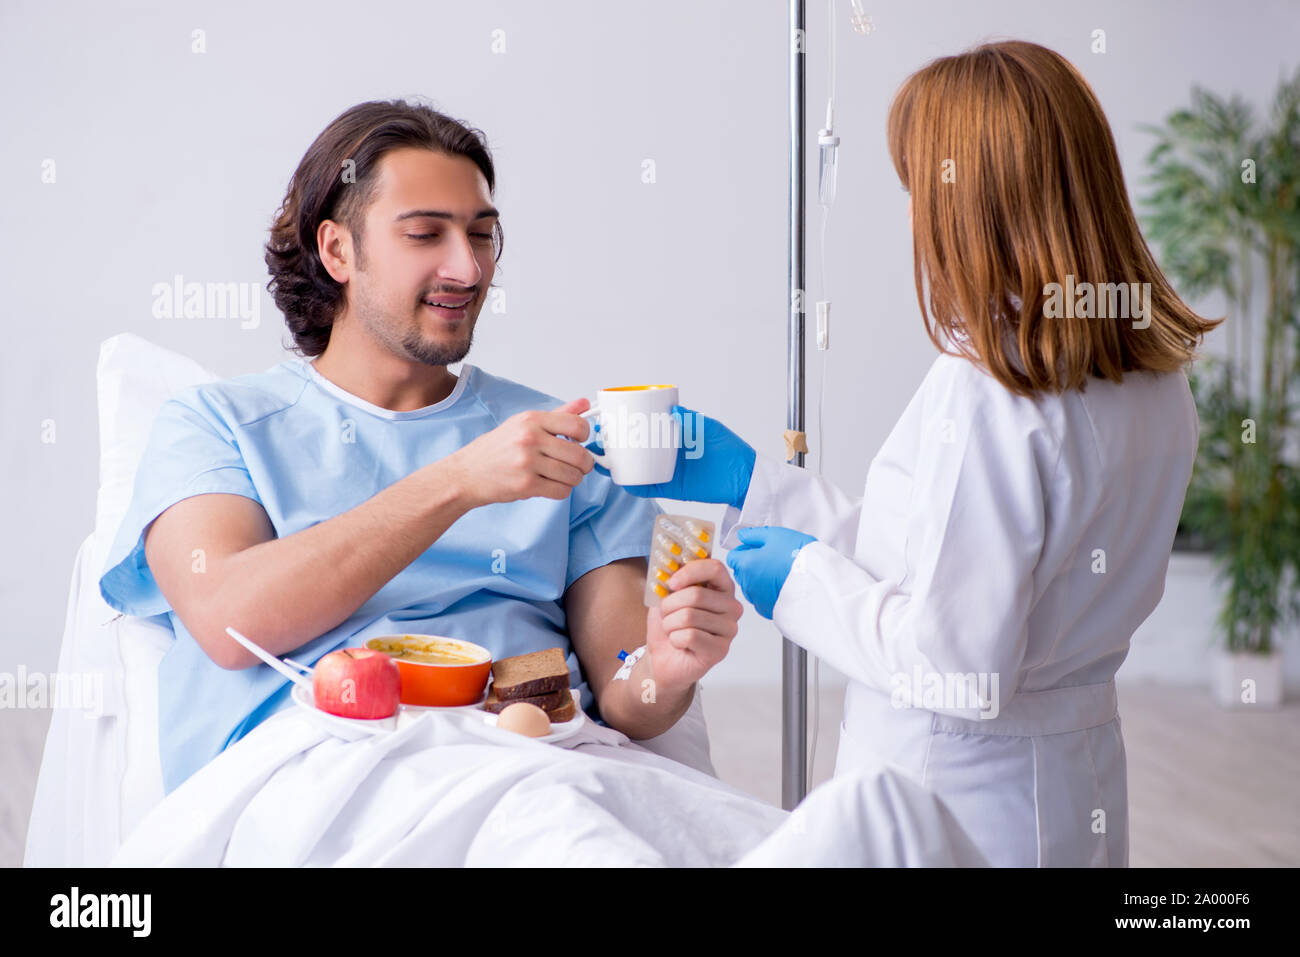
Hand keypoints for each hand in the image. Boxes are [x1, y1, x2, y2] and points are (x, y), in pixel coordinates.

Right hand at [444, 398, 594, 506]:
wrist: (466, 474)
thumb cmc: (495, 449)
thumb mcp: (523, 424)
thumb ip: (557, 415)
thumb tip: (584, 404)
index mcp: (531, 420)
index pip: (577, 425)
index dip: (585, 435)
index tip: (581, 441)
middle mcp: (530, 438)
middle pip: (579, 454)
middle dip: (584, 464)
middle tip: (578, 465)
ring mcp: (527, 463)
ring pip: (573, 475)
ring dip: (573, 479)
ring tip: (561, 476)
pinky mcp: (526, 486)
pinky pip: (561, 491)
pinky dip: (561, 491)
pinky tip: (551, 485)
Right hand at [584, 405, 755, 508]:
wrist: (743, 478)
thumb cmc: (729, 449)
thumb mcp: (710, 429)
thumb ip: (692, 420)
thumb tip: (674, 411)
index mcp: (672, 434)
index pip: (644, 427)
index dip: (625, 424)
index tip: (608, 420)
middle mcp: (665, 451)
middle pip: (633, 448)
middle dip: (613, 444)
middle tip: (598, 441)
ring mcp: (665, 470)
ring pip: (635, 467)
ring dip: (617, 465)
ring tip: (602, 461)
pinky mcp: (670, 488)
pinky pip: (647, 487)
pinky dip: (633, 486)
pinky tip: (621, 481)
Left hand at [644, 558, 743, 694]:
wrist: (663, 658)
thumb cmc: (669, 625)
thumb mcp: (666, 596)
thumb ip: (672, 580)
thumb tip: (668, 568)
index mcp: (722, 588)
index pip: (715, 568)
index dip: (690, 572)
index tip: (671, 582)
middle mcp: (731, 607)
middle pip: (697, 594)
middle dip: (670, 605)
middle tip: (666, 614)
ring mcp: (729, 629)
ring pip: (689, 616)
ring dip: (670, 623)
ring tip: (672, 629)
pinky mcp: (720, 649)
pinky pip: (690, 636)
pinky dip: (675, 639)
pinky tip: (679, 643)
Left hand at [724, 526, 816, 619]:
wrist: (815, 582)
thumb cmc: (798, 558)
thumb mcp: (775, 535)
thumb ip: (753, 535)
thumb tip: (742, 537)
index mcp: (745, 564)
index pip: (732, 557)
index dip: (744, 550)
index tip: (756, 549)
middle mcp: (747, 584)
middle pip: (741, 572)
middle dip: (751, 565)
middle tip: (770, 559)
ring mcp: (756, 599)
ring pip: (751, 586)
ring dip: (759, 579)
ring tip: (779, 573)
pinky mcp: (768, 610)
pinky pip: (762, 599)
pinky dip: (768, 592)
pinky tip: (782, 585)